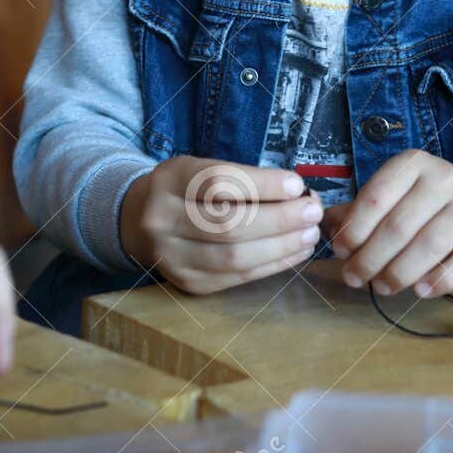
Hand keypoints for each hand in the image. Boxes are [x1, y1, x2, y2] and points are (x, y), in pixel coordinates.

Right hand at [120, 156, 322, 294]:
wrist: (140, 221)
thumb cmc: (185, 190)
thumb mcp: (201, 169)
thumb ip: (242, 179)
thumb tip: (297, 193)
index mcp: (169, 181)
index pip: (217, 182)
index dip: (262, 185)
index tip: (296, 185)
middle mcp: (163, 220)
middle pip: (228, 224)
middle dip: (279, 219)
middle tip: (313, 211)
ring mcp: (173, 257)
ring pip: (234, 257)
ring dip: (281, 246)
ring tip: (309, 234)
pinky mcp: (188, 283)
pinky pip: (237, 278)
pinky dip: (272, 265)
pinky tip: (294, 253)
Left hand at [322, 151, 452, 297]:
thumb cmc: (428, 208)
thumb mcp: (394, 199)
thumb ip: (358, 212)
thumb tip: (325, 229)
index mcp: (412, 163)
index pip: (375, 198)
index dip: (353, 230)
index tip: (341, 253)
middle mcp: (444, 177)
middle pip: (398, 225)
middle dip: (370, 258)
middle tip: (354, 279)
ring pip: (429, 245)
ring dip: (399, 273)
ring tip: (382, 288)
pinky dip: (439, 281)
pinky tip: (420, 291)